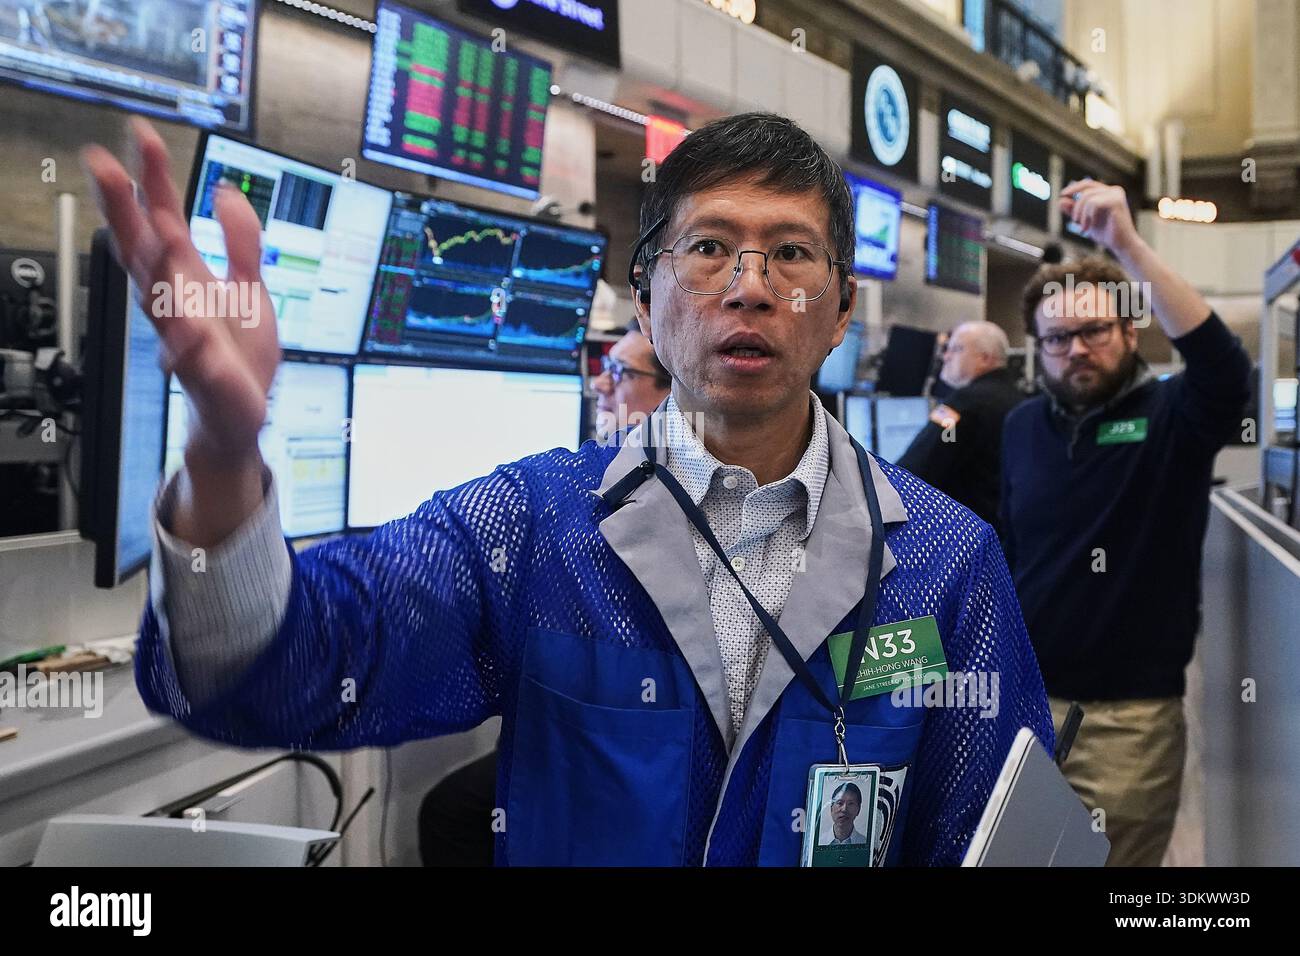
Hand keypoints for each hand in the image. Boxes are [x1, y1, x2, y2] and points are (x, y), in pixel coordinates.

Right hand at [81, 118, 278, 469]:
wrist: (240, 414)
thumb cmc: (237, 352)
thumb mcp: (250, 287)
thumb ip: (240, 241)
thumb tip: (226, 191)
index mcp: (185, 276)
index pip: (161, 216)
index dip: (151, 176)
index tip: (141, 135)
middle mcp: (175, 301)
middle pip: (141, 249)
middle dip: (123, 209)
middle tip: (103, 166)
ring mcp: (183, 337)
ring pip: (160, 299)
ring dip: (156, 266)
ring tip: (158, 230)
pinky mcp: (202, 376)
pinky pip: (192, 360)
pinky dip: (189, 346)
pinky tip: (192, 331)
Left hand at [1060, 179, 1139, 256]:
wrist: (1121, 245)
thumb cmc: (1106, 234)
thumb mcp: (1085, 220)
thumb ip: (1074, 210)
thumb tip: (1061, 201)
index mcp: (1108, 193)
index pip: (1088, 184)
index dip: (1074, 188)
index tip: (1062, 195)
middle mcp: (1113, 190)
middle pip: (1086, 188)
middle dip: (1076, 205)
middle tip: (1075, 220)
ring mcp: (1116, 194)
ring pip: (1088, 196)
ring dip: (1081, 213)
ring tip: (1084, 228)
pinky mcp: (1116, 201)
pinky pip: (1093, 203)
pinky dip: (1087, 216)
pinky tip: (1089, 227)